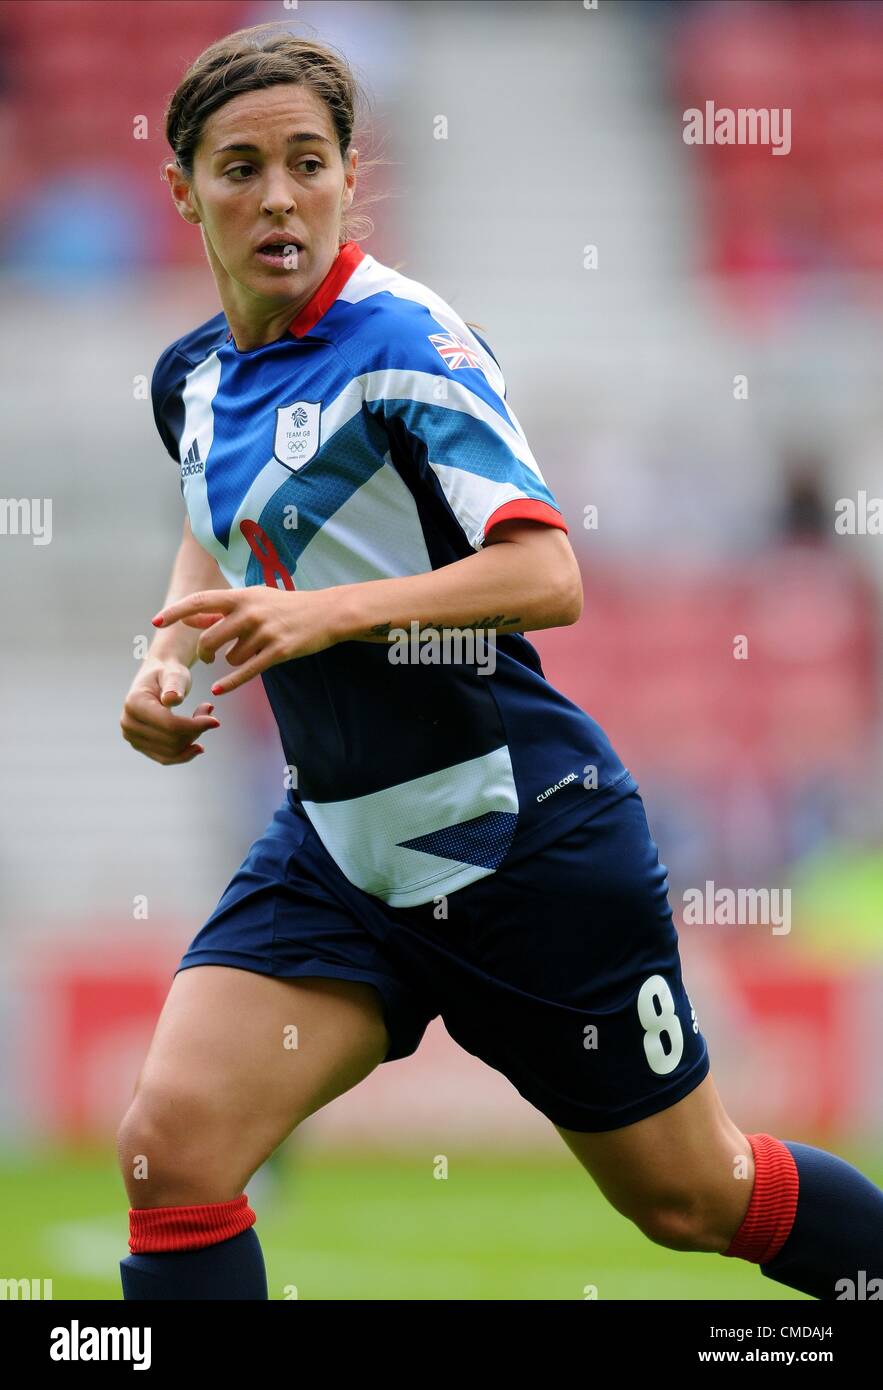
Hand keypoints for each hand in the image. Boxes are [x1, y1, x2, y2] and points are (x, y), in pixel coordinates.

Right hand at [120, 658, 220, 764]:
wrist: (158, 677)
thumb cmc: (168, 672)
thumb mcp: (174, 673)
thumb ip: (174, 684)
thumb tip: (171, 699)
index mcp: (134, 703)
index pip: (169, 724)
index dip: (195, 725)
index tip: (216, 721)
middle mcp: (128, 722)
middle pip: (171, 740)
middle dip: (196, 730)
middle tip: (209, 713)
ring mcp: (132, 737)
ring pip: (171, 751)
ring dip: (192, 739)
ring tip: (204, 720)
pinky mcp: (140, 745)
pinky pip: (165, 758)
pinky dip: (184, 754)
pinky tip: (197, 746)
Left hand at [151, 586, 339, 695]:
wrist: (326, 613)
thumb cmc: (285, 606)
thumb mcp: (253, 600)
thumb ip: (221, 611)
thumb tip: (190, 619)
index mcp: (241, 596)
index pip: (200, 602)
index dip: (176, 612)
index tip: (156, 622)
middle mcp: (250, 612)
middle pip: (209, 640)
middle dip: (205, 652)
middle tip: (208, 656)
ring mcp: (264, 632)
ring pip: (230, 658)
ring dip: (234, 661)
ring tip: (252, 652)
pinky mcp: (278, 651)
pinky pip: (246, 671)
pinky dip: (230, 682)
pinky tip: (219, 689)